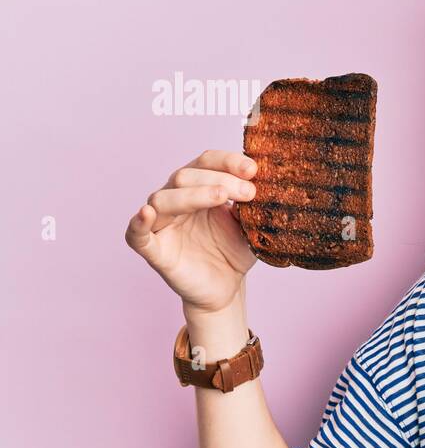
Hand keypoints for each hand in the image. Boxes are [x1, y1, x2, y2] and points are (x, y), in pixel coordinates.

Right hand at [124, 150, 259, 314]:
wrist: (227, 287)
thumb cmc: (234, 250)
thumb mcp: (250, 224)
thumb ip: (250, 204)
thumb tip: (264, 183)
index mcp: (199, 187)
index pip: (206, 162)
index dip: (228, 161)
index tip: (253, 169)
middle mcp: (176, 199)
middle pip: (185, 176)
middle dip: (219, 179)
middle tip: (250, 193)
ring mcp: (162, 224)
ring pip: (163, 199)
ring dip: (193, 195)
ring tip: (221, 197)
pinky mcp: (154, 249)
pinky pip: (136, 234)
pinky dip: (138, 222)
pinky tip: (146, 213)